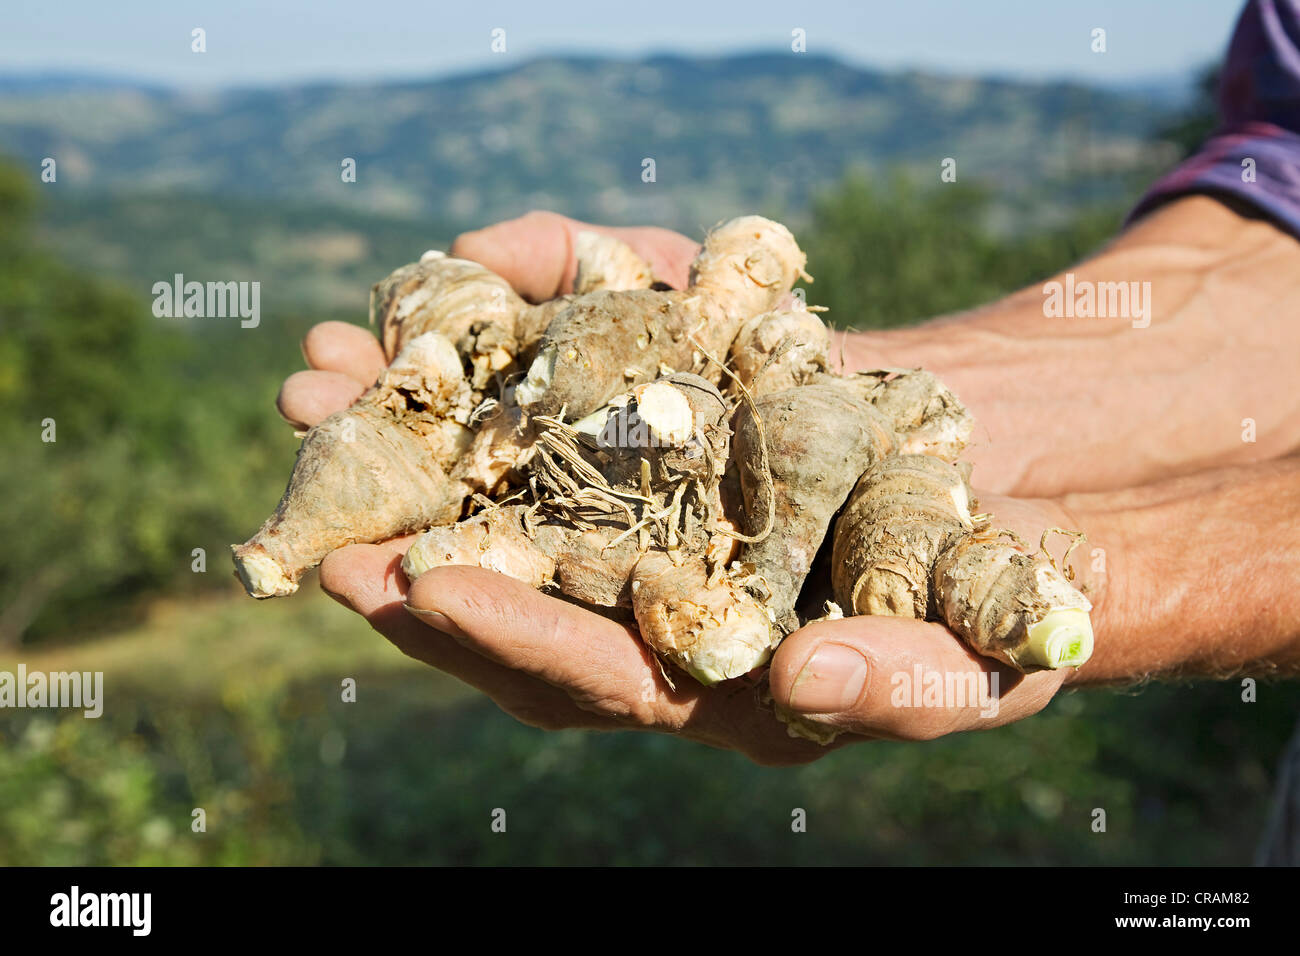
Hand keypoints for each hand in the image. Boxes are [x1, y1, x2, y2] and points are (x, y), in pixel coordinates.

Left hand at [275, 210, 1105, 761]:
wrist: (1003, 489)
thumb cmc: (1000, 592)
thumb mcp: (982, 650)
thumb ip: (904, 683)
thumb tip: (807, 682)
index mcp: (716, 680)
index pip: (592, 675)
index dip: (510, 636)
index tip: (416, 585)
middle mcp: (656, 613)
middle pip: (510, 598)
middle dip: (409, 550)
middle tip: (315, 500)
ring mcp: (644, 524)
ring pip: (508, 500)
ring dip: (418, 448)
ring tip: (321, 387)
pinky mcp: (651, 445)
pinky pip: (557, 411)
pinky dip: (498, 361)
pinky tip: (438, 302)